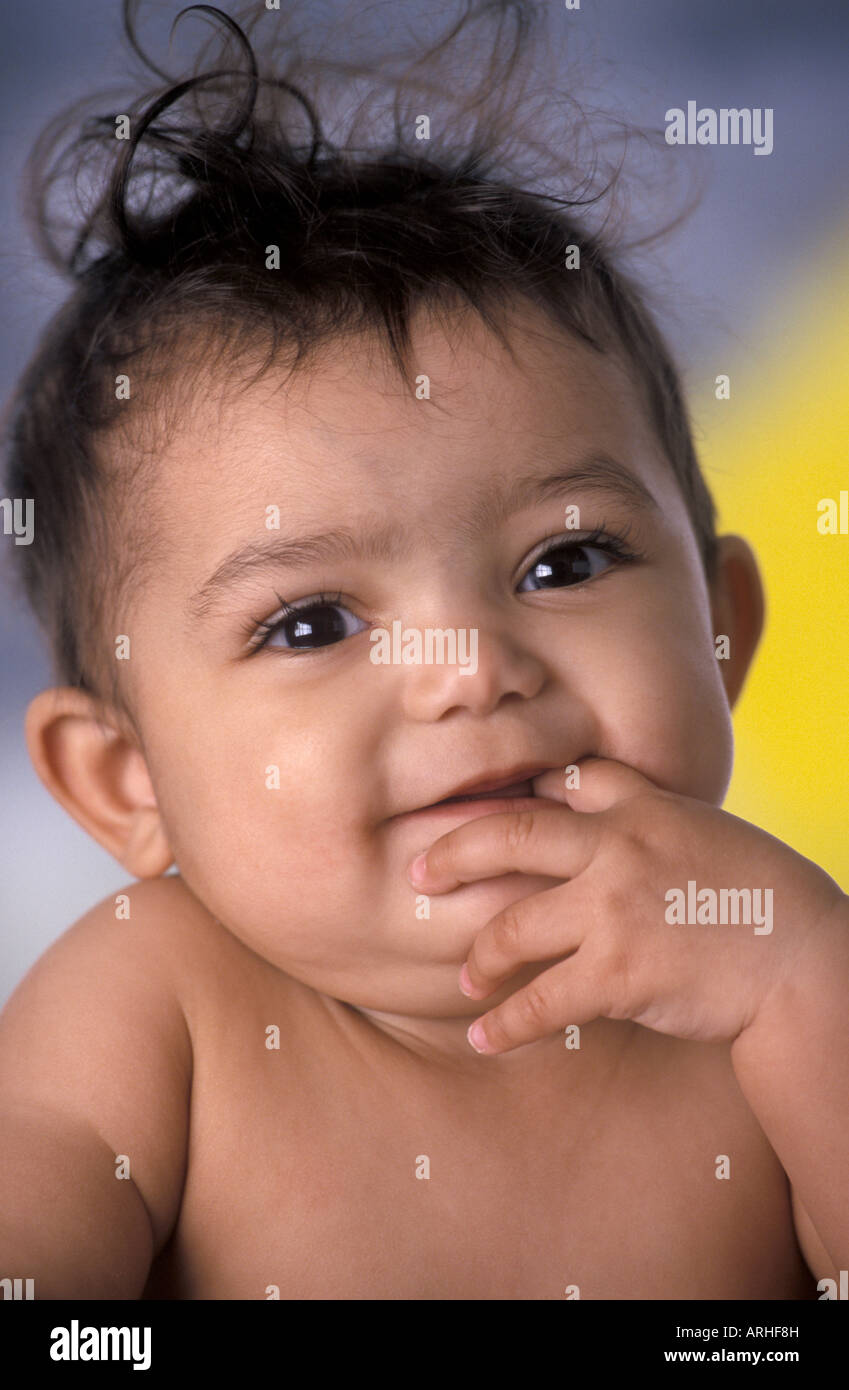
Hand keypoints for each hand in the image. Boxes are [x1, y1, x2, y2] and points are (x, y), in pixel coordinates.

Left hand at [407, 758, 844, 1053]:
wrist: (803, 962)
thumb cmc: (758, 897)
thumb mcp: (705, 830)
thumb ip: (646, 814)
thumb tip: (586, 799)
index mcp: (643, 806)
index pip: (566, 779)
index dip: (517, 789)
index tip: (475, 807)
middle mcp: (619, 846)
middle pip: (510, 835)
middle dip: (453, 852)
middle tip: (418, 872)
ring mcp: (614, 907)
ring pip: (512, 924)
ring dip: (479, 956)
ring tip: (465, 976)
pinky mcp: (618, 972)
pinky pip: (540, 999)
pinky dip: (505, 1024)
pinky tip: (485, 1038)